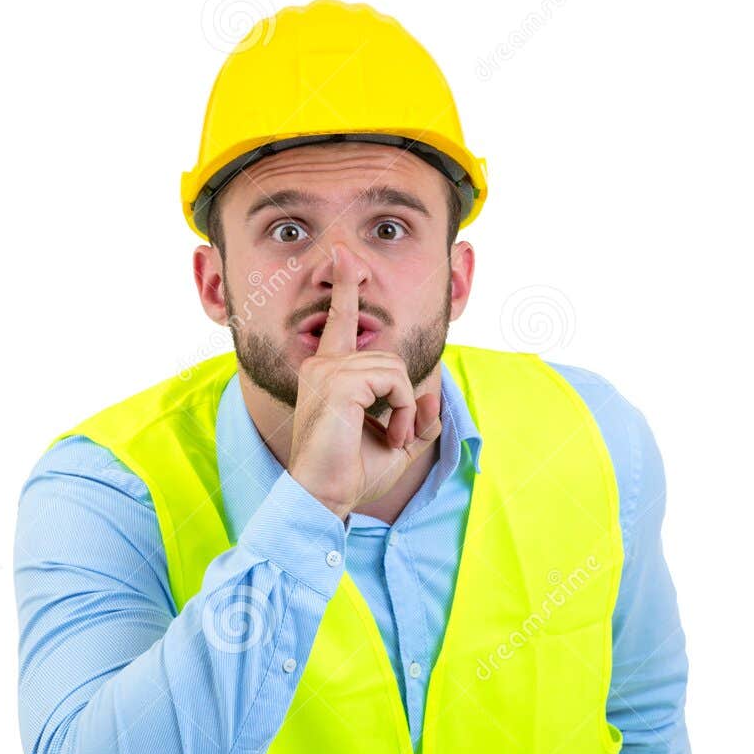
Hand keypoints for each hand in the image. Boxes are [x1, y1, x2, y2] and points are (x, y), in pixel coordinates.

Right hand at [288, 245, 441, 519]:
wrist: (323, 498)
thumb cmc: (350, 474)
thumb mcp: (396, 443)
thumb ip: (415, 416)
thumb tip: (432, 395)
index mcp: (328, 372)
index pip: (339, 321)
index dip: (345, 287)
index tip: (343, 256)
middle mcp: (322, 364)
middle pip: (389, 356)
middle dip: (403, 398)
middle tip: (394, 436)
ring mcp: (326, 370)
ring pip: (395, 368)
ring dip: (403, 408)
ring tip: (389, 438)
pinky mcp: (337, 382)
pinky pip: (393, 380)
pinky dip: (400, 410)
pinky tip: (386, 434)